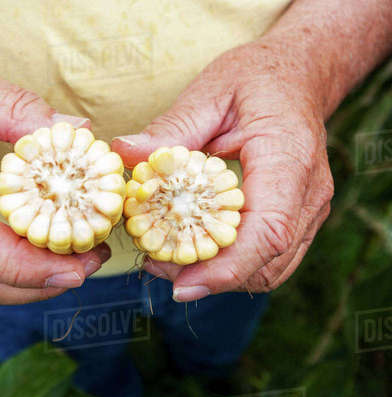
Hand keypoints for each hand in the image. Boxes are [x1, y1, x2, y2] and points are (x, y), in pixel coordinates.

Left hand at [112, 39, 333, 300]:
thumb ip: (171, 128)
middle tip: (156, 266)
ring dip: (221, 276)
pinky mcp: (300, 215)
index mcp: (289, 158)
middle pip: (267, 261)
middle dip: (212, 277)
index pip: (268, 231)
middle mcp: (308, 192)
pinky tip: (196, 251)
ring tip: (169, 262)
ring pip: (271, 268)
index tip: (182, 285)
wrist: (299, 75)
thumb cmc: (256, 78)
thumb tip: (123, 152)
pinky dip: (234, 265)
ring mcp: (309, 208)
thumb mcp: (210, 93)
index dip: (226, 268)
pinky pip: (271, 257)